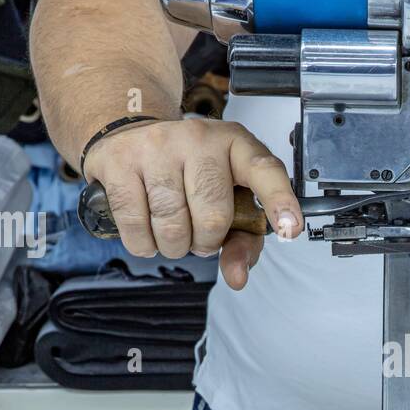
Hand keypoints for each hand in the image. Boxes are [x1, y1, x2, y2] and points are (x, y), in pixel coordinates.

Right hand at [82, 118, 303, 288]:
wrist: (132, 133)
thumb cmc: (188, 173)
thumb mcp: (227, 199)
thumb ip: (243, 239)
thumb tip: (236, 276)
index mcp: (237, 144)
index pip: (265, 171)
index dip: (279, 201)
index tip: (290, 228)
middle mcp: (199, 139)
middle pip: (212, 216)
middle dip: (205, 241)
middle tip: (199, 235)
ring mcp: (157, 146)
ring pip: (171, 224)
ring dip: (174, 246)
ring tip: (174, 231)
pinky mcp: (120, 160)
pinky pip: (135, 223)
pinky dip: (144, 244)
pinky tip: (149, 233)